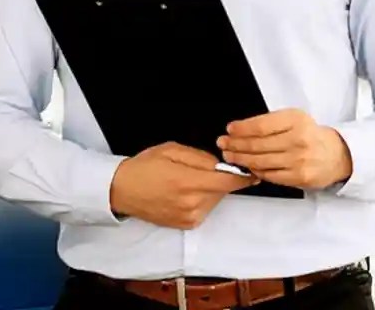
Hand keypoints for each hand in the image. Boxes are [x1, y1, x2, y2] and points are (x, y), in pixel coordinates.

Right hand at [110, 142, 258, 229]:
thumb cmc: (144, 166)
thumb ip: (201, 157)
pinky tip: (184, 192)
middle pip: (223, 190)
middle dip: (221, 178)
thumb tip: (222, 164)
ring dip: (211, 189)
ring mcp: (190, 217)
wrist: (121, 190)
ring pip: (215, 200)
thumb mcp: (172, 149)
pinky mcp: (187, 225)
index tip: (253, 171)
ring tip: (189, 180)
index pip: (229, 182)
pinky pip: (206, 209)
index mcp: (189, 182)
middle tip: (204, 168)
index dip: (244, 176)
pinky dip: (202, 199)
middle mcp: (192, 203)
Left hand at [218, 109, 352, 189]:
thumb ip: (271, 123)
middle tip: (223, 144)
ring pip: (260, 161)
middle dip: (235, 144)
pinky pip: (269, 175)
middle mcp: (298, 139)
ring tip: (229, 156)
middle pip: (257, 145)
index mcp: (296, 120)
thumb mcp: (294, 119)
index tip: (229, 129)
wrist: (336, 154)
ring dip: (240, 159)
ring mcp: (299, 160)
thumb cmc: (310, 135)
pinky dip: (254, 171)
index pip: (261, 126)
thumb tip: (240, 130)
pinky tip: (247, 167)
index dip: (241, 129)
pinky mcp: (299, 177)